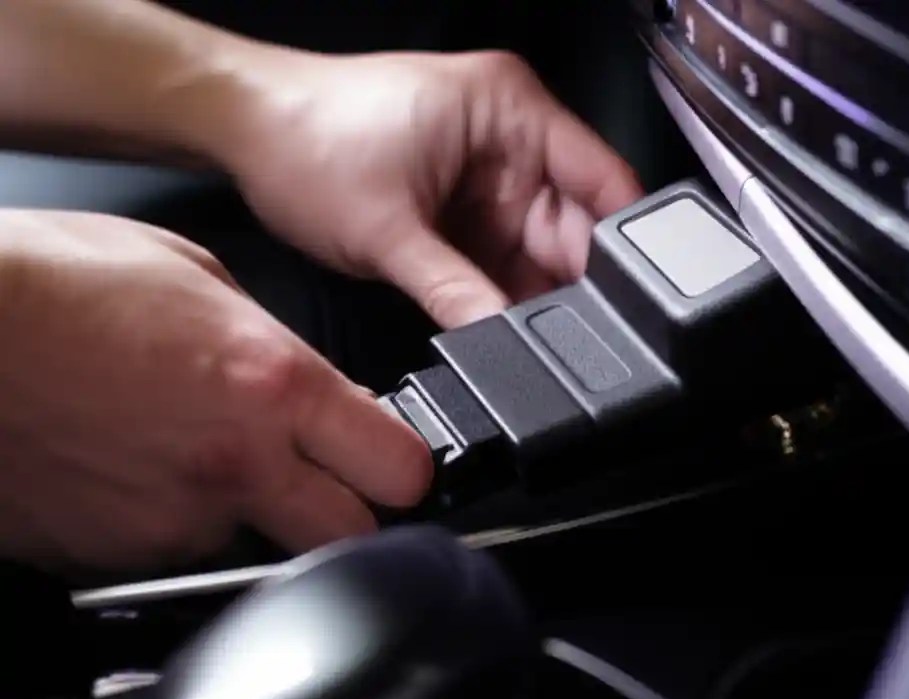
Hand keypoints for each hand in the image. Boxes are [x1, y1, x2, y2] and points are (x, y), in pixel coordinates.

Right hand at [0, 210, 431, 573]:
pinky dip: (173, 517)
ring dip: (249, 508)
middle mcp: (235, 464)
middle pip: (354, 531)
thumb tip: (310, 382)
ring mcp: (173, 519)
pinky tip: (139, 463)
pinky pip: (176, 549)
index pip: (402, 466)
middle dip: (350, 505)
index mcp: (273, 384)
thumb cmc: (52, 286)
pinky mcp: (114, 555)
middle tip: (322, 470)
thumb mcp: (197, 275)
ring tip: (190, 444)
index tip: (393, 453)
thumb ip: (272, 342)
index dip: (406, 463)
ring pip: (259, 543)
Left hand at [225, 49, 643, 327]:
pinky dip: (500, 285)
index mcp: (511, 109)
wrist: (240, 128)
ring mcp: (489, 170)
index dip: (622, 245)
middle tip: (570, 336)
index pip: (603, 179)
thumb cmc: (305, 138)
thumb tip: (505, 342)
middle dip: (572, 280)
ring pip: (540, 245)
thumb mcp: (389, 231)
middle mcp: (512, 134)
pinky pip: (502, 252)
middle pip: (576, 221)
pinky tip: (497, 316)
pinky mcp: (464, 202)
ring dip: (532, 288)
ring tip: (527, 331)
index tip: (631, 306)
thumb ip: (456, 292)